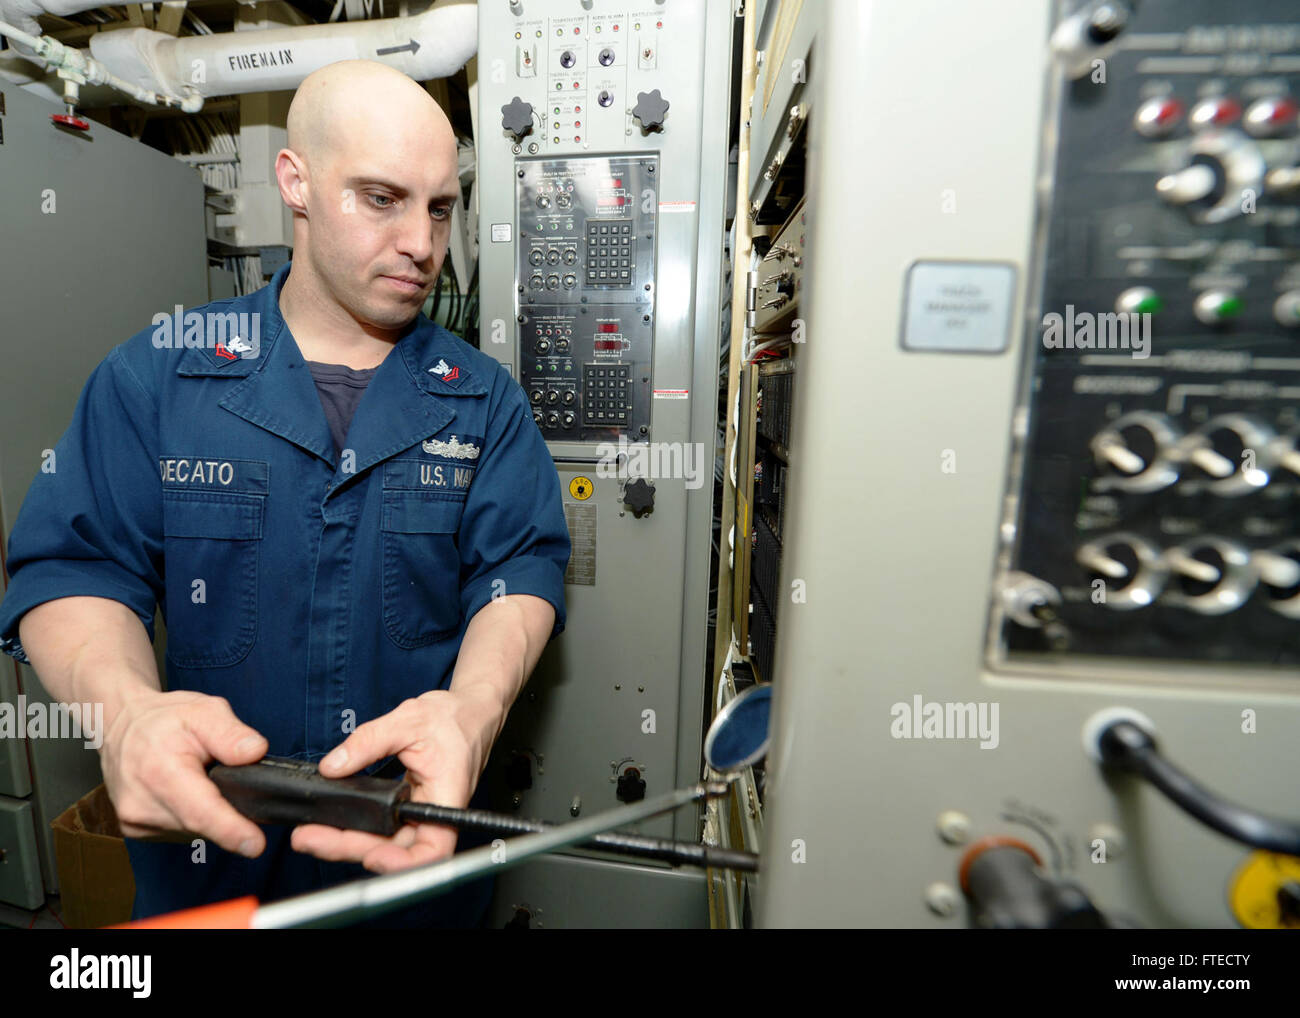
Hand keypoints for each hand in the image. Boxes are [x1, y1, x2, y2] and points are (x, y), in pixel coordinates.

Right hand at [101, 689, 268, 856]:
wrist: (122, 725)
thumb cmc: (164, 718)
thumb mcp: (205, 711)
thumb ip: (231, 733)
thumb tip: (255, 752)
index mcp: (160, 771)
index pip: (200, 812)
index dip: (231, 831)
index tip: (255, 845)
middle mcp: (141, 803)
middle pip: (201, 825)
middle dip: (227, 812)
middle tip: (230, 782)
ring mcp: (134, 820)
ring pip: (192, 831)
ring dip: (208, 813)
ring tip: (203, 781)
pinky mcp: (134, 829)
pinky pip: (178, 830)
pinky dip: (192, 816)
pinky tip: (188, 793)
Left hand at [289, 686, 502, 873]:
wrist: (469, 712)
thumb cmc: (455, 718)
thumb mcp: (409, 719)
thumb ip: (368, 741)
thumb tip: (334, 766)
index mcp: (447, 796)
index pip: (432, 848)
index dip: (403, 862)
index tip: (371, 855)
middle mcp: (434, 814)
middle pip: (396, 850)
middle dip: (351, 848)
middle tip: (311, 838)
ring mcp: (420, 814)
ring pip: (384, 842)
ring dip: (348, 842)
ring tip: (311, 835)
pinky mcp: (407, 809)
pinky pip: (382, 828)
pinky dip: (356, 828)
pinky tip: (330, 825)